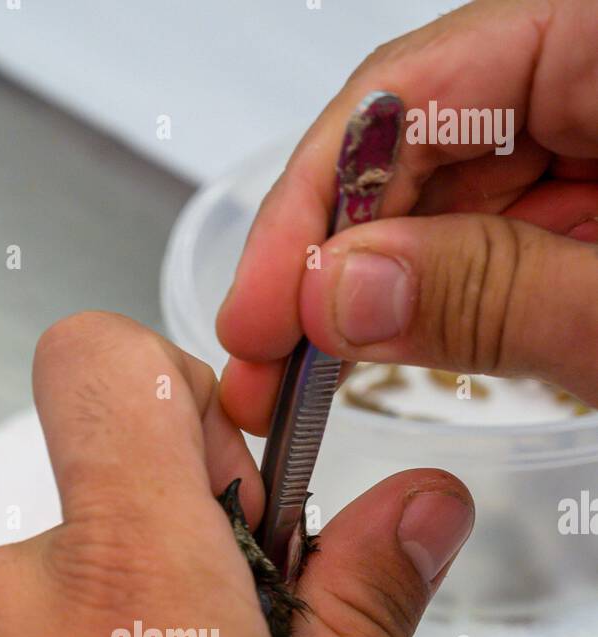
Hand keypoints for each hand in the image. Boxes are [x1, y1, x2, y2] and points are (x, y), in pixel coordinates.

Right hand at [218, 0, 597, 433]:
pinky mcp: (596, 197)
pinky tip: (378, 343)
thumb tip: (340, 294)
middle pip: (417, 139)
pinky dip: (431, 294)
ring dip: (369, 287)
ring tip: (302, 375)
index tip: (259, 308)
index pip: (415, 87)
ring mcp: (595, 138)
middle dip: (330, 256)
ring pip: (444, 193)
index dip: (314, 201)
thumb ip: (488, 290)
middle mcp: (590, 75)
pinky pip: (492, 229)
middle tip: (264, 363)